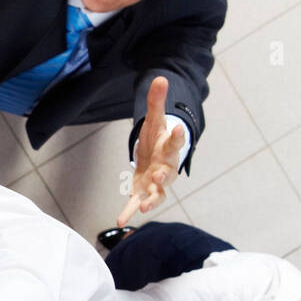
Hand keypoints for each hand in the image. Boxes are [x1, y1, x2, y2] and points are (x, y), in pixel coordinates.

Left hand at [117, 76, 184, 224]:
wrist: (155, 159)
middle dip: (164, 176)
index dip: (178, 136)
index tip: (179, 129)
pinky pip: (137, 204)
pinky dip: (129, 213)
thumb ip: (157, 102)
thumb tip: (160, 77)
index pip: (176, 142)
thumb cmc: (156, 141)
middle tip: (159, 176)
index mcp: (169, 148)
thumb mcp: (154, 120)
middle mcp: (166, 169)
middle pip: (168, 173)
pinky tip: (120, 223)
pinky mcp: (143, 193)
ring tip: (143, 208)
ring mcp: (155, 184)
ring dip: (151, 200)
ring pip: (157, 195)